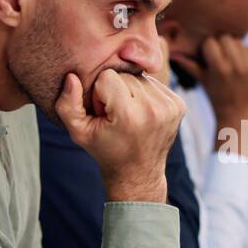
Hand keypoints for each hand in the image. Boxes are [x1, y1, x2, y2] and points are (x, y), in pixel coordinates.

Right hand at [55, 69, 184, 202]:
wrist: (138, 173)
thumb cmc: (105, 150)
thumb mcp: (79, 133)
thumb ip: (68, 105)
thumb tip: (72, 77)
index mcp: (130, 114)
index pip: (107, 76)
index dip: (99, 94)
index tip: (104, 114)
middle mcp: (154, 108)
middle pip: (125, 74)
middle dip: (115, 91)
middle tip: (116, 116)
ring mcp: (170, 106)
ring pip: (140, 76)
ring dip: (131, 91)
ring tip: (129, 115)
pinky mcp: (179, 104)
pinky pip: (154, 83)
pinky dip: (145, 94)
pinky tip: (142, 113)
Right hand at [172, 35, 247, 144]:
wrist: (236, 113)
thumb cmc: (215, 96)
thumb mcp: (202, 80)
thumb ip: (189, 65)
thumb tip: (173, 53)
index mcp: (218, 69)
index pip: (210, 42)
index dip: (207, 47)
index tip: (206, 54)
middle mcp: (234, 66)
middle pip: (225, 38)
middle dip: (220, 44)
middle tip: (218, 53)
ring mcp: (247, 67)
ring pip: (238, 41)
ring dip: (232, 46)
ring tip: (228, 57)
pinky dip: (244, 51)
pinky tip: (239, 60)